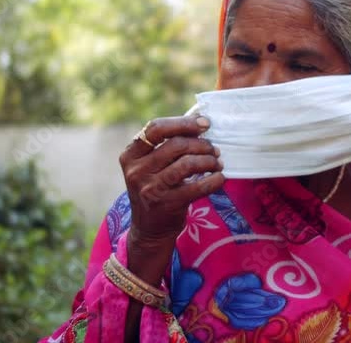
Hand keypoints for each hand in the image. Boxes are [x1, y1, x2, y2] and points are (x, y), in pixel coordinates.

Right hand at [120, 115, 224, 246]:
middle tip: (214, 150)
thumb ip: (166, 144)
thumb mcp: (150, 166)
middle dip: (201, 144)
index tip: (205, 123)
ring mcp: (150, 189)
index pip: (155, 128)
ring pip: (187, 164)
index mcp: (130, 155)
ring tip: (217, 163)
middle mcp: (136, 171)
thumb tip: (199, 120)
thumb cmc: (155, 188)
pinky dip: (213, 180)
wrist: (149, 229)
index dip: (183, 123)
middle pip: (176, 145)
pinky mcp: (167, 204)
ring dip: (208, 161)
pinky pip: (197, 187)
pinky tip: (220, 178)